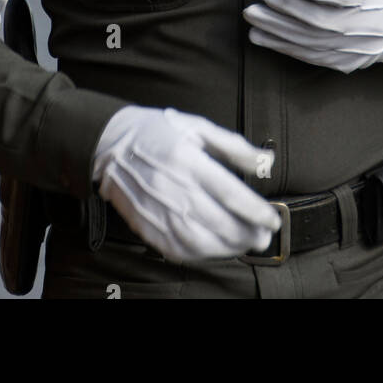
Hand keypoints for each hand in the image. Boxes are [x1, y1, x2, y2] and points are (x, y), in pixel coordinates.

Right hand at [92, 105, 281, 263]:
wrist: (110, 145)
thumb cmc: (157, 132)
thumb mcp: (198, 127)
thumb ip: (234, 146)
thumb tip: (265, 161)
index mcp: (187, 160)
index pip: (229, 193)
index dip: (255, 211)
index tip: (272, 220)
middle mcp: (173, 188)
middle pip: (218, 222)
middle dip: (247, 234)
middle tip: (263, 236)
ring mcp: (158, 211)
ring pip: (200, 241)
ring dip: (228, 248)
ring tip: (244, 243)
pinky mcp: (147, 227)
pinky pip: (179, 250)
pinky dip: (202, 255)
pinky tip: (216, 248)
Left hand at [243, 0, 382, 72]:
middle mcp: (369, 26)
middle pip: (322, 20)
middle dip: (286, 6)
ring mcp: (358, 48)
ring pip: (312, 42)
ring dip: (278, 29)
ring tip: (253, 14)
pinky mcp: (348, 61)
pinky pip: (313, 57)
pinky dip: (286, 48)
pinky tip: (263, 37)